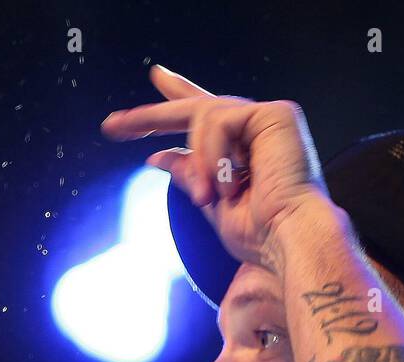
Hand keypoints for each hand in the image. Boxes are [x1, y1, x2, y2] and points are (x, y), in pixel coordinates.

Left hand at [100, 65, 328, 269]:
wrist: (290, 240)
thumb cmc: (262, 235)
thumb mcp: (211, 205)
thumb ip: (188, 175)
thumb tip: (156, 156)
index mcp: (245, 150)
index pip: (206, 114)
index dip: (177, 97)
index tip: (155, 78)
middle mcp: (257, 129)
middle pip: (198, 106)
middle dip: (152, 116)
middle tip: (113, 126)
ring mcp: (268, 118)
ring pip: (205, 116)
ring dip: (197, 159)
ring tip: (209, 197)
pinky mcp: (277, 114)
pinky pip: (220, 120)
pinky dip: (213, 154)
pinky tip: (229, 182)